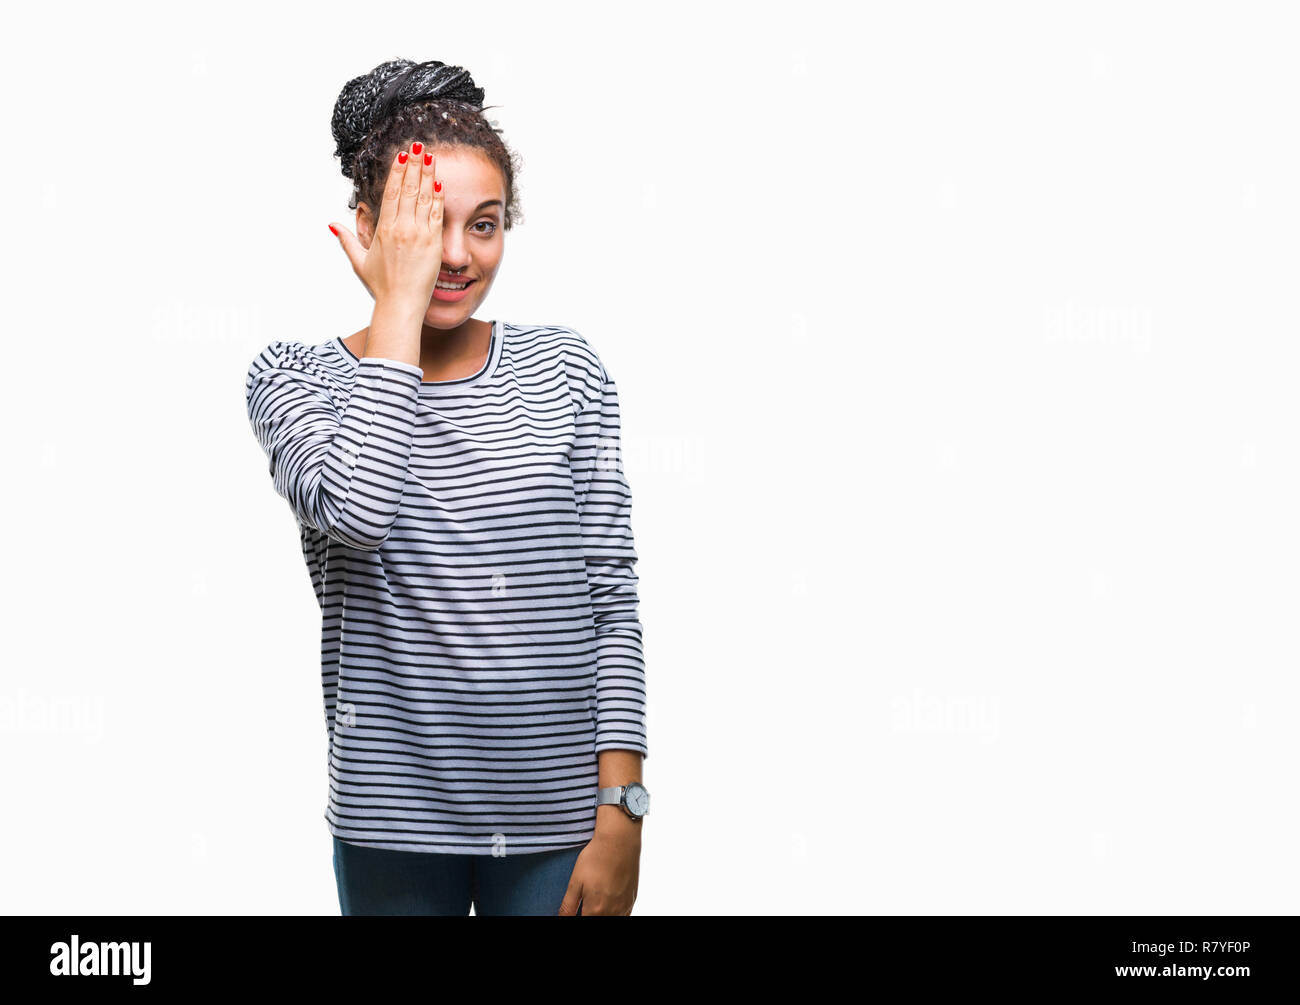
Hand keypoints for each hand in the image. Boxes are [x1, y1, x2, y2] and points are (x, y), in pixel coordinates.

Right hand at [328, 141, 442, 311]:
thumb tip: (332, 225)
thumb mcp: (359, 261)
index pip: (392, 193)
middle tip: (418, 146)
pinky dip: (438, 199)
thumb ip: (347, 240)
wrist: (400, 304)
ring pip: (424, 199)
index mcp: (384, 229)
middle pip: (409, 189)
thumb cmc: (381, 286)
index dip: (398, 171)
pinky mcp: (433, 245)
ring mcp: (419, 236)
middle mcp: (401, 229)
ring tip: (431, 157)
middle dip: (414, 165)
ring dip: (428, 176)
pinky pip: (437, 216)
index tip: (402, 155)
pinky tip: (439, 184)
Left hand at [557, 821, 640, 915]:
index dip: (577, 917)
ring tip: (595, 905)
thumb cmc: (596, 857)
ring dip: (602, 916)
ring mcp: (624, 906)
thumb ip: (568, 906)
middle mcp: (612, 912)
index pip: (584, 924)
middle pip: (599, 922)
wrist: (619, 840)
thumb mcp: (575, 881)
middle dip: (589, 915)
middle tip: (583, 906)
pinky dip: (615, 914)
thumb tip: (562, 919)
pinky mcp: (632, 898)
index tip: (577, 910)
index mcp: (595, 910)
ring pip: (613, 921)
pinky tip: (608, 905)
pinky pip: (624, 916)